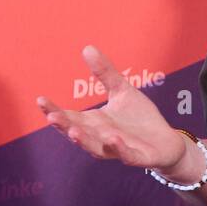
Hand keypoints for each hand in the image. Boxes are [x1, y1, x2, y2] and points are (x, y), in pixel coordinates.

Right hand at [36, 45, 185, 170]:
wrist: (167, 142)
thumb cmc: (140, 118)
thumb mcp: (122, 91)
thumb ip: (105, 73)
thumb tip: (87, 48)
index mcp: (94, 123)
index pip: (70, 116)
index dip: (54, 110)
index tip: (40, 99)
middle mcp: (101, 138)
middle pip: (78, 133)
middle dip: (64, 126)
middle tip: (51, 117)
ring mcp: (118, 150)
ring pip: (96, 148)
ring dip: (84, 141)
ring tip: (73, 132)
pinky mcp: (137, 157)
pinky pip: (126, 155)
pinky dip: (118, 149)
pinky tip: (113, 138)